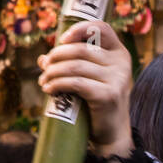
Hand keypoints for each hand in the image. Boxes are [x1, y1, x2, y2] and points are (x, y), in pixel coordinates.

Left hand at [37, 21, 132, 158]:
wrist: (111, 133)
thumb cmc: (97, 103)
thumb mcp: (88, 79)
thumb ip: (70, 65)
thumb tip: (42, 59)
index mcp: (119, 53)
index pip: (101, 28)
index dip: (79, 29)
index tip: (62, 40)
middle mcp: (121, 63)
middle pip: (80, 49)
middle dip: (56, 57)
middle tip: (44, 68)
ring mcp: (117, 79)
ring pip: (75, 66)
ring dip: (52, 72)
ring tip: (43, 81)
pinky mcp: (108, 95)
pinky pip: (75, 83)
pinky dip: (57, 84)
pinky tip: (48, 89)